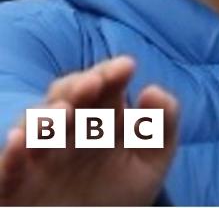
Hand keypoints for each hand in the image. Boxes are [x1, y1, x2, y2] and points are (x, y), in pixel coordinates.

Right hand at [0, 56, 178, 205]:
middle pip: (64, 96)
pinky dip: (11, 153)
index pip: (102, 84)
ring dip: (45, 116)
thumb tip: (152, 90)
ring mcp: (40, 154)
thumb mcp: (152, 160)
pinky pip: (7, 166)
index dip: (110, 72)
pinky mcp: (16, 183)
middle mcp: (68, 129)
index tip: (126, 67)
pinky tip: (21, 141)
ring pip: (33, 125)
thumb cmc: (124, 191)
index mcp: (101, 117)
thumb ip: (162, 125)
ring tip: (63, 114)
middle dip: (76, 86)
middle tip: (92, 85)